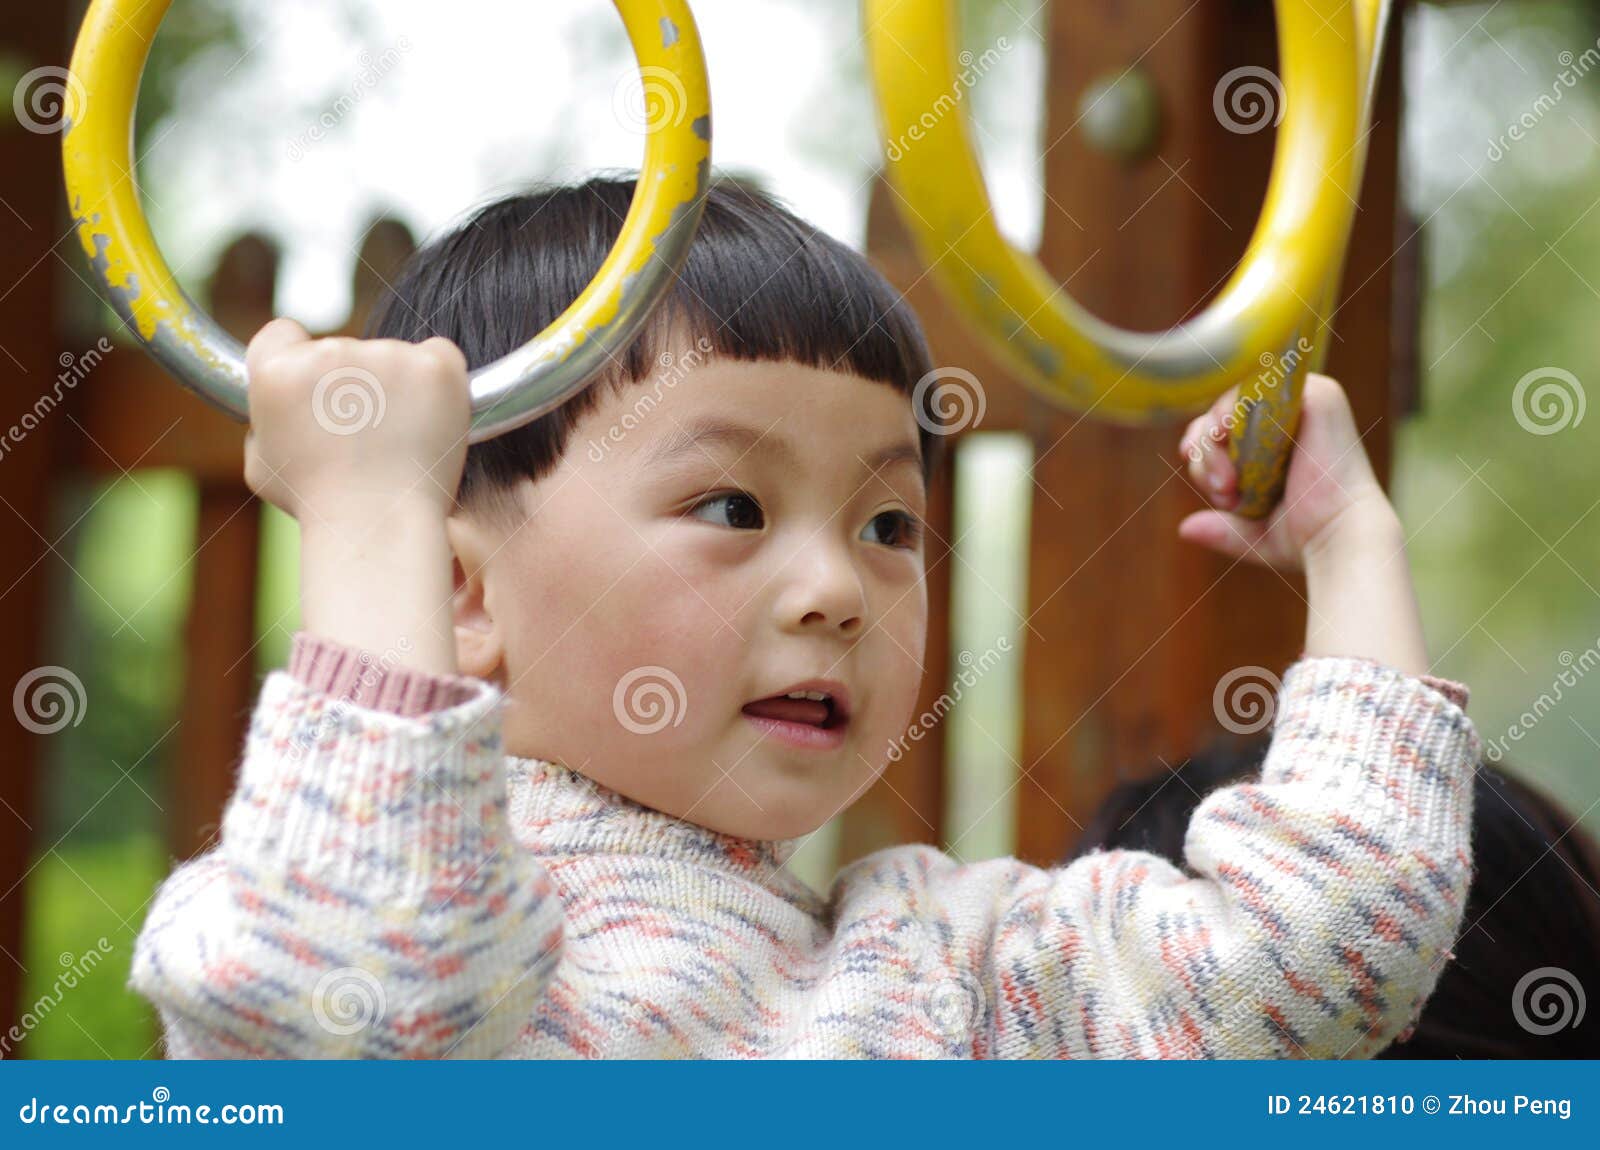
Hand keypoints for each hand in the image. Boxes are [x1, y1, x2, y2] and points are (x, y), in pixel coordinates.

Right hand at [242, 317, 470, 526]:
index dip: (295, 360)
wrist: (381, 524)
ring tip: (398, 440)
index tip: (316, 388)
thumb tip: (276, 409)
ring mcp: (388, 355)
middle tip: (364, 434)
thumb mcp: (264, 466)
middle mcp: (330, 353)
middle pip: (342, 349)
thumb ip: (267, 424)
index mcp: (278, 372)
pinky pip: (439, 356)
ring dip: (396, 386)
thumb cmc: (320, 505)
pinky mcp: (435, 367)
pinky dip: (438, 380)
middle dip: (351, 383)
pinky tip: (431, 416)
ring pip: (392, 356)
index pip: (282, 335)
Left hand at [1175, 372, 1400, 570]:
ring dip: (1213, 445)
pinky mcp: (1318, 395)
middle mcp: (1296, 414)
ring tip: (1229, 485)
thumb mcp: (1252, 532)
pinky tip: (1226, 434)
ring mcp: (1307, 400)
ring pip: (1232, 403)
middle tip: (1223, 491)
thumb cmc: (1305, 538)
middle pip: (1222, 415)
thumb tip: (1186, 529)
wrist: (1339, 535)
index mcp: (1284, 439)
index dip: (1202, 445)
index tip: (1195, 467)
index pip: (1225, 428)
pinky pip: (1256, 387)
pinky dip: (1231, 411)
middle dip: (1205, 455)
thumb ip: (1221, 528)